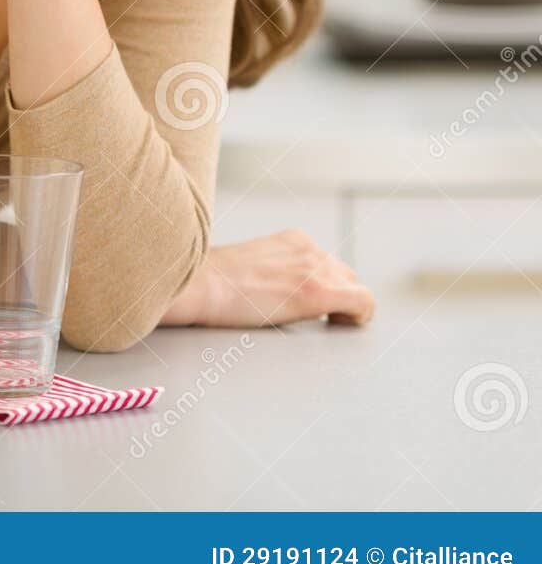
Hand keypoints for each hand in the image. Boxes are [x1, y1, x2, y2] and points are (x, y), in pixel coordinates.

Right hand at [158, 229, 376, 328]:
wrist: (199, 285)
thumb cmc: (212, 281)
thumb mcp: (251, 263)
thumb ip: (276, 268)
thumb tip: (284, 290)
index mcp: (293, 239)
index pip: (327, 262)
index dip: (323, 285)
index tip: (308, 302)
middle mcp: (309, 249)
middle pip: (345, 274)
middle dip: (336, 295)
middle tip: (318, 317)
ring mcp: (316, 269)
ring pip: (355, 288)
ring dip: (344, 307)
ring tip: (324, 322)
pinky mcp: (319, 292)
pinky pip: (363, 302)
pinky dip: (360, 316)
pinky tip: (340, 324)